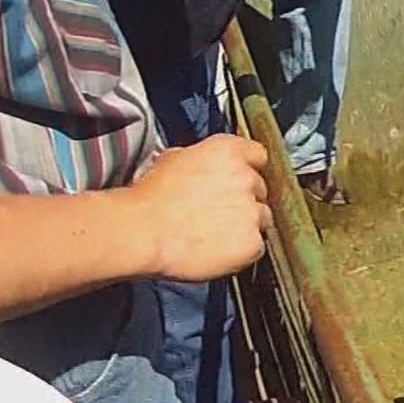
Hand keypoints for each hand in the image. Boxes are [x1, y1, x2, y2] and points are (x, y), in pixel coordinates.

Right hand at [129, 134, 269, 281]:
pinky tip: (216, 250)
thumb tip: (203, 165)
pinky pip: (256, 247)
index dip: (247, 169)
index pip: (257, 155)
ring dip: (245, 225)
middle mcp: (247, 178)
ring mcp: (252, 212)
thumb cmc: (149, 199)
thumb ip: (200, 158)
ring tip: (213, 234)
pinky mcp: (252, 243)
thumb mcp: (172, 159)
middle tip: (217, 212)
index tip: (236, 181)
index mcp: (229, 151)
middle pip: (259, 189)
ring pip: (261, 218)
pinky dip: (241, 251)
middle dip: (243, 200)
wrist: (142, 233)